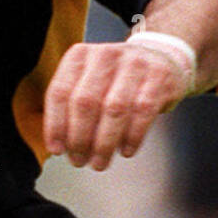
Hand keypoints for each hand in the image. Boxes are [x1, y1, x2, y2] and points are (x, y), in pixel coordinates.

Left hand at [43, 41, 187, 171]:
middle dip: (80, 138)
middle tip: (79, 161)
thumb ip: (71, 105)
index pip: (60, 92)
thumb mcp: (89, 80)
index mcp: (79, 55)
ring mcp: (134, 63)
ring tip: (100, 162)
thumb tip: (59, 147)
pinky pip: (143, 112)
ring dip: (105, 143)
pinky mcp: (159, 76)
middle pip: (85, 102)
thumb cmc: (116, 78)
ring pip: (114, 109)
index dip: (55, 125)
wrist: (161, 57)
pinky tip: (126, 151)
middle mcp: (105, 55)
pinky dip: (132, 136)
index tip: (57, 150)